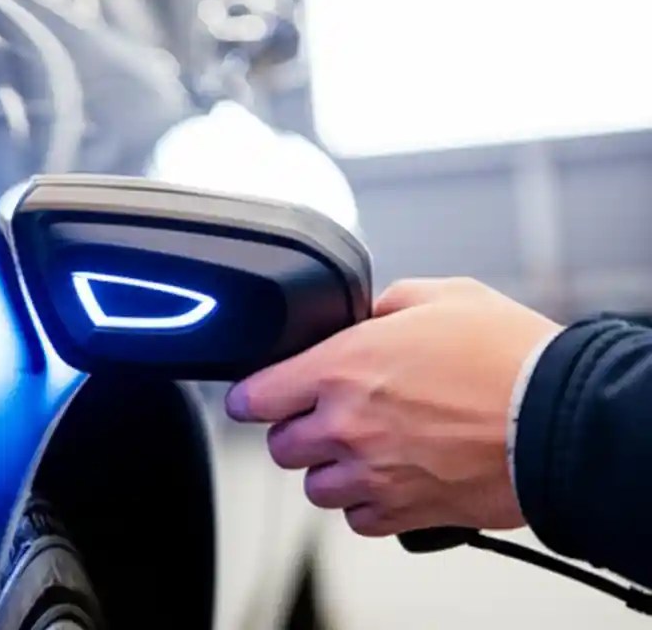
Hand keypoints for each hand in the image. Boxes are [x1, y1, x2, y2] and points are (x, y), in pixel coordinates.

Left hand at [225, 277, 562, 536]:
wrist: (561, 418)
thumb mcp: (442, 296)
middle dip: (297, 431)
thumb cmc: (510, 356)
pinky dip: (366, 503)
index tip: (259, 397)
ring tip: (364, 450)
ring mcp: (372, 473)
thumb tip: (366, 313)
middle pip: (279, 446)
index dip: (253, 396)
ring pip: (314, 488)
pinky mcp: (404, 512)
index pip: (255, 396)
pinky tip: (389, 479)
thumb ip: (386, 303)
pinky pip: (356, 519)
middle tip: (327, 417)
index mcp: (342, 367)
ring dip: (330, 470)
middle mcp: (346, 425)